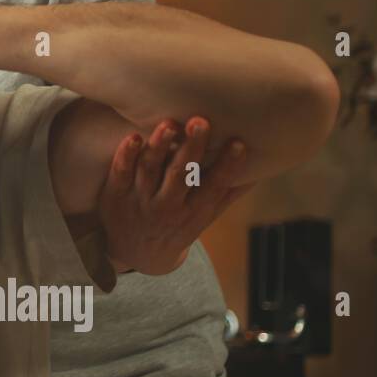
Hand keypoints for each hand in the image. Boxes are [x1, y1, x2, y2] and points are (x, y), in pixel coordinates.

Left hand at [99, 116, 252, 275]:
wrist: (136, 255)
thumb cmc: (177, 227)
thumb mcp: (204, 217)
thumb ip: (228, 193)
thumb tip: (260, 170)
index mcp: (193, 212)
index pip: (213, 187)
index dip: (227, 167)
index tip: (238, 143)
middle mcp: (167, 207)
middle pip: (180, 175)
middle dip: (191, 149)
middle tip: (200, 121)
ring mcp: (139, 200)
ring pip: (149, 170)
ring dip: (159, 147)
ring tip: (169, 124)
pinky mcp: (115, 194)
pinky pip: (120, 173)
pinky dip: (126, 156)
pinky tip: (133, 137)